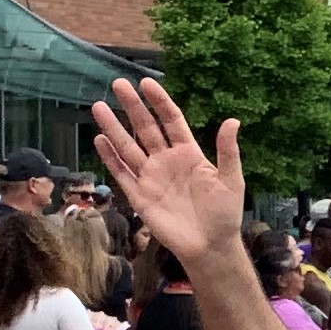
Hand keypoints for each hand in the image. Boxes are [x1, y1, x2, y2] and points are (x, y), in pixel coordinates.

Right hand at [89, 73, 246, 264]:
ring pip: (128, 147)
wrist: (210, 246)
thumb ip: (228, 151)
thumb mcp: (231, 180)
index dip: (159, 102)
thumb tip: (233, 120)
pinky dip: (110, 157)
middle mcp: (166, 161)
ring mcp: (151, 177)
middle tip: (118, 84)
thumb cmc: (224, 214)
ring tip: (98, 106)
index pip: (171, 120)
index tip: (146, 83)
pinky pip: (122, 173)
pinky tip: (100, 139)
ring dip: (114, 127)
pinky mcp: (139, 195)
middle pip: (145, 128)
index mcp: (189, 154)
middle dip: (132, 107)